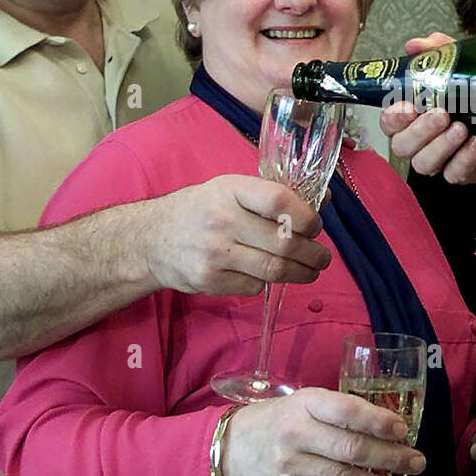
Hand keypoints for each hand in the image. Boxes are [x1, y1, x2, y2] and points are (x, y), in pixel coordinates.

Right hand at [145, 175, 331, 294]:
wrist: (151, 240)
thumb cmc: (200, 209)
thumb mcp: (231, 189)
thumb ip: (273, 194)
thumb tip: (324, 199)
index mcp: (230, 190)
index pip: (279, 201)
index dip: (306, 217)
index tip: (315, 226)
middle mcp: (222, 220)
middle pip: (283, 242)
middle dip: (313, 253)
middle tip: (322, 258)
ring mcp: (214, 253)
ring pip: (274, 269)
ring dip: (301, 273)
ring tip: (311, 271)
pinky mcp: (209, 280)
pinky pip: (254, 286)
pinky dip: (268, 282)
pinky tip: (270, 275)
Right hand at [220, 388, 426, 475]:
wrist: (232, 447)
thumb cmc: (279, 420)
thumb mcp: (304, 403)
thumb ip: (339, 412)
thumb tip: (389, 427)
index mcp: (305, 404)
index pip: (347, 410)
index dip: (378, 421)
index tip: (403, 430)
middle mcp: (297, 434)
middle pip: (351, 449)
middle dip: (391, 457)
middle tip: (418, 463)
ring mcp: (291, 467)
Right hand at [380, 31, 475, 183]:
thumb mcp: (465, 65)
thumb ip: (439, 52)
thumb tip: (415, 45)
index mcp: (418, 115)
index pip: (390, 123)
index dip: (393, 118)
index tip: (407, 106)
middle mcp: (426, 140)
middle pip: (402, 147)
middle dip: (418, 131)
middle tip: (442, 114)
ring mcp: (445, 158)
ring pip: (424, 164)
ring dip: (440, 146)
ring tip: (461, 128)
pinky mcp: (467, 172)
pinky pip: (454, 175)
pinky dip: (463, 160)